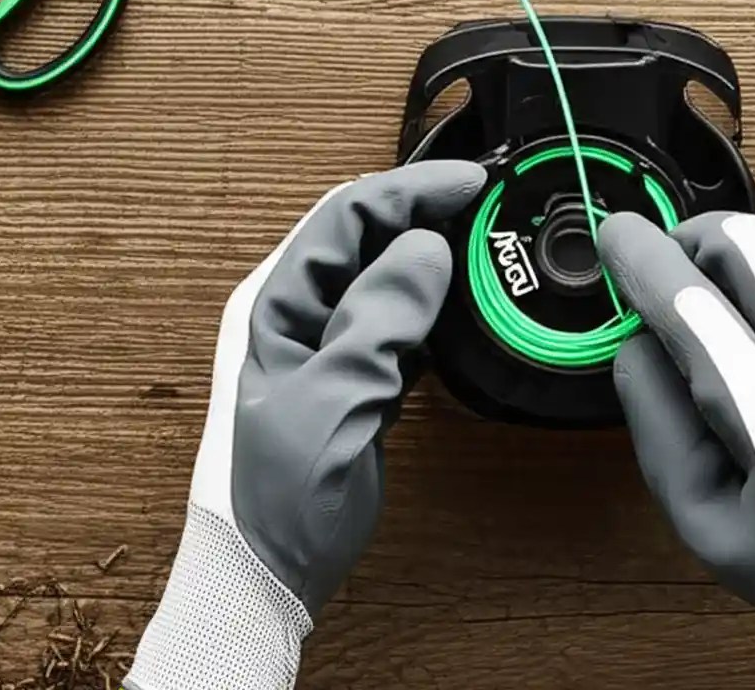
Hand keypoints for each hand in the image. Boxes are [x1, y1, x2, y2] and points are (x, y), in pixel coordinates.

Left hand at [123, 161, 485, 689]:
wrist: (268, 571)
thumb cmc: (279, 497)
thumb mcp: (332, 403)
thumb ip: (377, 323)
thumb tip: (426, 250)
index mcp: (274, 305)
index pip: (344, 217)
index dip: (409, 190)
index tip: (471, 183)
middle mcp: (296, 312)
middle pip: (363, 234)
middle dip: (421, 208)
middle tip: (486, 202)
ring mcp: (323, 343)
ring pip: (382, 274)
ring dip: (429, 252)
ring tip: (483, 241)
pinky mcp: (351, 374)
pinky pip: (394, 318)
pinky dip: (430, 303)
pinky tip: (461, 305)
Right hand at [599, 212, 754, 689]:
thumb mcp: (703, 520)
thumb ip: (657, 428)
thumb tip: (634, 345)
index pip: (683, 297)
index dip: (636, 254)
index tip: (615, 237)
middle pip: (748, 244)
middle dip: (695, 237)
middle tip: (677, 268)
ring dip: (752, 244)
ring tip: (730, 281)